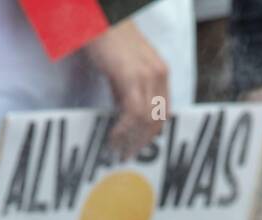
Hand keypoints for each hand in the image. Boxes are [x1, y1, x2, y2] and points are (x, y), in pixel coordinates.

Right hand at [82, 20, 169, 157]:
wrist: (97, 20)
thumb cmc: (107, 42)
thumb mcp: (124, 70)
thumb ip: (129, 92)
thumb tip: (127, 118)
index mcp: (161, 72)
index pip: (164, 113)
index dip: (151, 135)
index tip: (137, 148)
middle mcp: (159, 74)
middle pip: (157, 120)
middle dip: (142, 143)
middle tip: (126, 156)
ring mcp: (147, 75)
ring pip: (147, 120)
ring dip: (131, 139)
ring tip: (116, 149)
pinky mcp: (132, 77)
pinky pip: (133, 113)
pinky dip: (123, 130)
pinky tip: (113, 136)